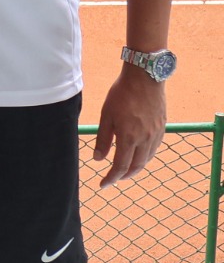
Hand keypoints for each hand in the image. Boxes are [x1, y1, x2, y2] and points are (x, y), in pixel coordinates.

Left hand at [93, 67, 166, 186]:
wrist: (145, 77)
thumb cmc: (122, 94)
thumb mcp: (106, 116)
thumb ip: (103, 139)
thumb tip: (98, 159)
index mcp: (129, 137)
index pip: (120, 166)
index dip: (111, 178)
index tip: (103, 185)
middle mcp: (145, 139)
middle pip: (135, 167)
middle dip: (123, 176)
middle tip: (113, 179)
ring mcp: (156, 134)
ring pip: (147, 159)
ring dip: (135, 168)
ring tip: (124, 170)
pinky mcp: (162, 128)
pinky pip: (154, 149)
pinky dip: (145, 157)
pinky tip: (138, 155)